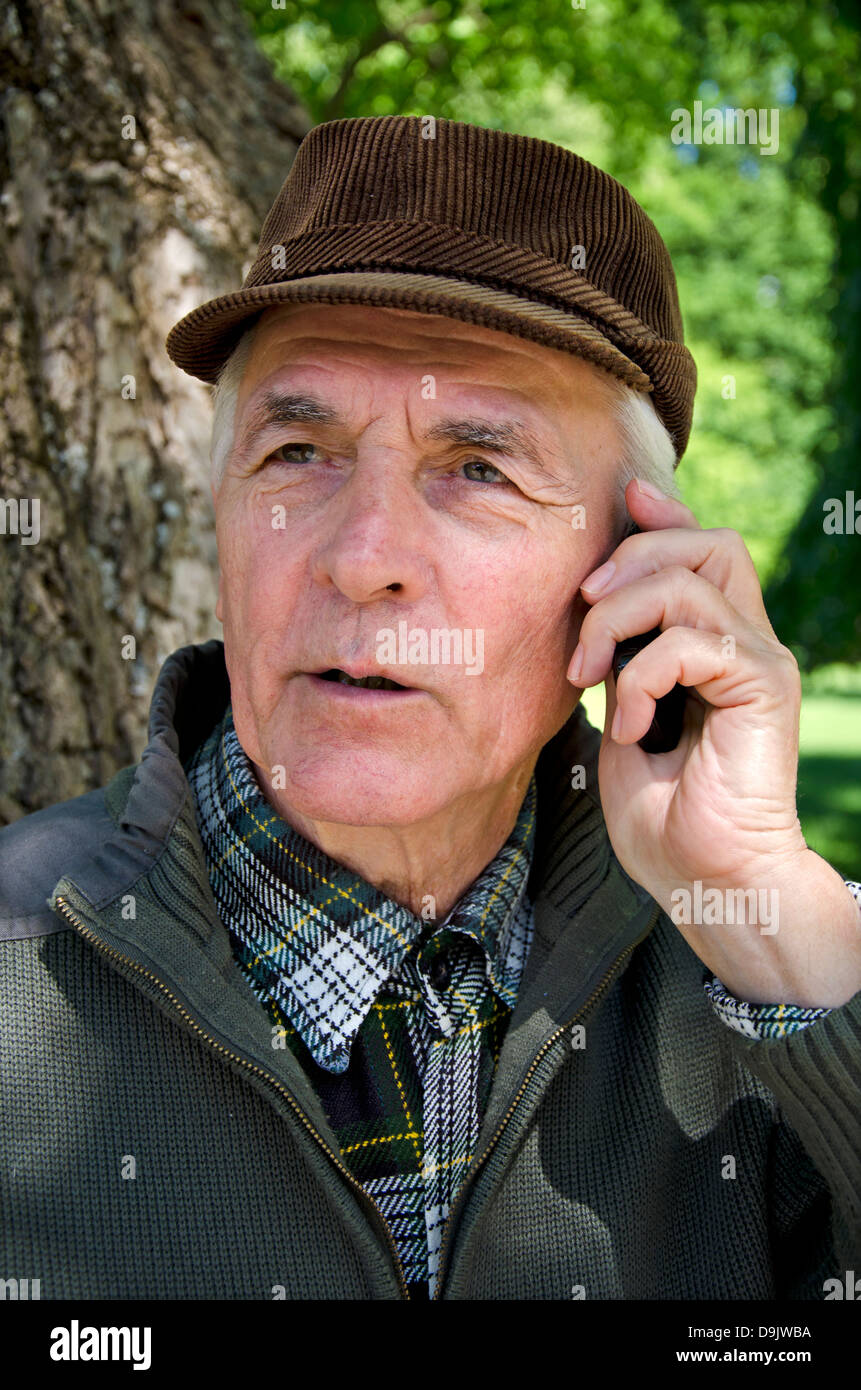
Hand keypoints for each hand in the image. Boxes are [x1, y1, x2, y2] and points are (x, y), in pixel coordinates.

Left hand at [567, 478, 860, 1007]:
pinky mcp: (764, 688)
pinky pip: (693, 641)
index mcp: (717, 648)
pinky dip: (642, 675)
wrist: (710, 885)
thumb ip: (622, 663)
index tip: (622, 499)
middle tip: (581, 613)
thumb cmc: (665, 819)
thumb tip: (596, 611)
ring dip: (619, 617)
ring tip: (590, 676)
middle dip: (630, 559)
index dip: (664, 516)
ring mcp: (760, 663)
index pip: (702, 551)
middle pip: (707, 542)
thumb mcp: (624, 720)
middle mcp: (746, 644)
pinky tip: (628, 725)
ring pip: (694, 579)